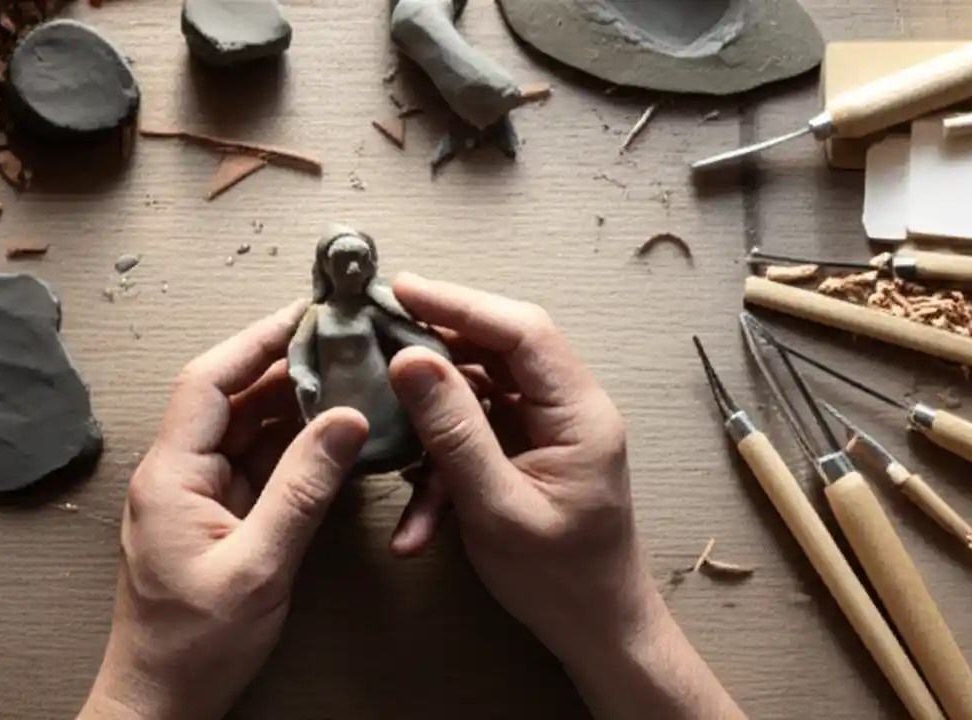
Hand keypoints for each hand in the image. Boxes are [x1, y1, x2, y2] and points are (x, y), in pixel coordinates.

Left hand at [80, 301, 368, 719]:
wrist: (160, 702)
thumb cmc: (192, 646)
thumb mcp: (259, 566)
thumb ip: (303, 489)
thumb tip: (344, 422)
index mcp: (170, 474)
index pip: (209, 382)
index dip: (255, 342)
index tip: (302, 316)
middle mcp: (177, 474)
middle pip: (230, 399)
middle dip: (283, 368)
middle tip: (338, 343)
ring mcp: (195, 495)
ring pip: (245, 429)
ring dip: (291, 405)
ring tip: (344, 380)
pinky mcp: (215, 516)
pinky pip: (254, 464)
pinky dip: (291, 446)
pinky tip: (327, 437)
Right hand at [385, 275, 740, 718]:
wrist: (597, 633)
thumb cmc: (561, 581)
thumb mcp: (498, 508)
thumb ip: (455, 433)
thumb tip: (411, 360)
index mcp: (580, 412)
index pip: (522, 331)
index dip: (461, 304)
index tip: (401, 289)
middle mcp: (567, 408)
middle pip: (497, 350)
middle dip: (435, 345)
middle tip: (373, 333)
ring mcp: (545, 431)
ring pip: (478, 395)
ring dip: (429, 419)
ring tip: (380, 419)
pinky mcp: (524, 454)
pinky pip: (474, 437)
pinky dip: (440, 470)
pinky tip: (416, 520)